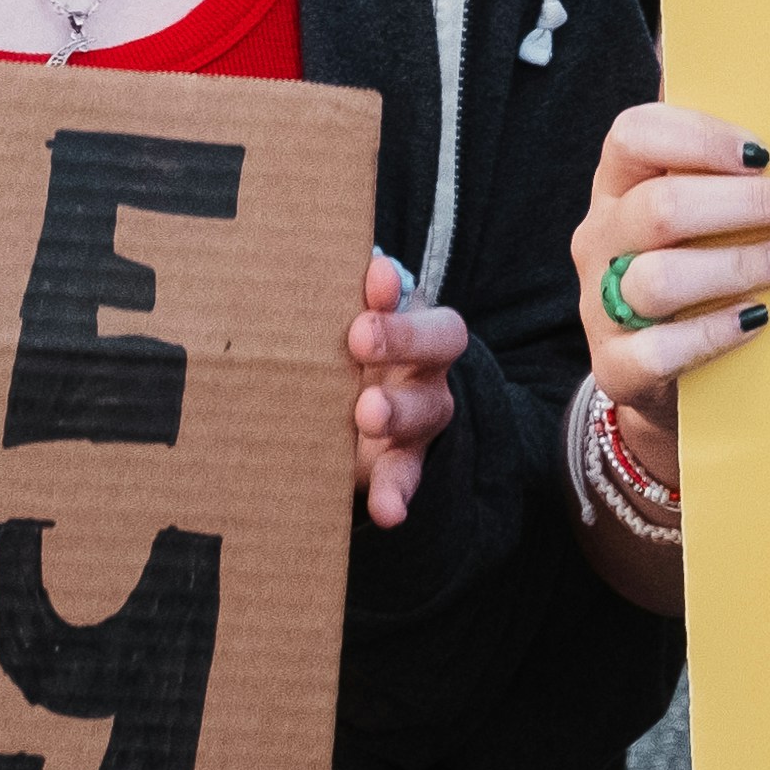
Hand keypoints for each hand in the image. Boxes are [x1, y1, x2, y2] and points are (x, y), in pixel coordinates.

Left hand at [348, 249, 467, 526]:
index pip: (423, 302)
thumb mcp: (342, 328)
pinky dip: (398, 494)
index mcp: (414, 331)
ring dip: (396, 411)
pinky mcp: (400, 463)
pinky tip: (388, 511)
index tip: (374, 279)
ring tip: (367, 414)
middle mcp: (425, 370)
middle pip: (437, 347)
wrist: (362, 424)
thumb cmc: (347, 362)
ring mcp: (418, 419)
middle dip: (401, 338)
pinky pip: (406, 477)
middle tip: (360, 337)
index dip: (402, 294)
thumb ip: (336, 298)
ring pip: (423, 411)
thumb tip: (332, 258)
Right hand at [570, 100, 769, 447]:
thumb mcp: (700, 215)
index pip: (634, 136)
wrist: (666, 375)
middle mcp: (601, 239)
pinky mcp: (616, 366)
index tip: (766, 154)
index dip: (699, 138)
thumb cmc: (699, 268)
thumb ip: (728, 168)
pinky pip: (658, 350)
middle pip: (659, 208)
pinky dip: (714, 332)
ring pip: (658, 278)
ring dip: (738, 264)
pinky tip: (759, 319)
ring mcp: (601, 305)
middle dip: (746, 204)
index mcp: (618, 186)